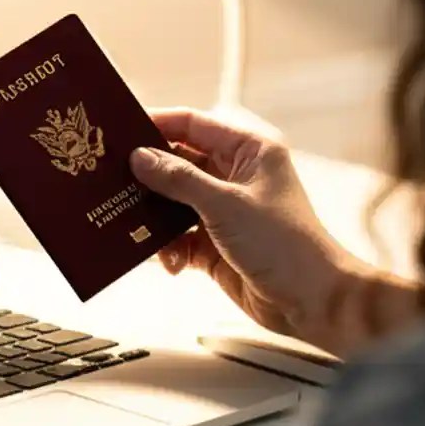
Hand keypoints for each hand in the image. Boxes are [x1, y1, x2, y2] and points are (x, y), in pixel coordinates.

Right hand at [128, 108, 406, 355]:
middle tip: (112, 177)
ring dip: (155, 216)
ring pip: (172, 202)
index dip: (157, 123)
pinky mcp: (214, 244)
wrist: (312, 302)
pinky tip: (169, 261)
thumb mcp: (226, 205)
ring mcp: (223, 211)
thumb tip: (140, 157)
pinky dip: (168, 248)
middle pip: (177, 163)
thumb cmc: (286, 245)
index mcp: (248, 152)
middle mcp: (234, 177)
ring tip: (133, 223)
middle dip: (148, 175)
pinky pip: (177, 237)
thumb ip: (179, 180)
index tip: (121, 128)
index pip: (194, 125)